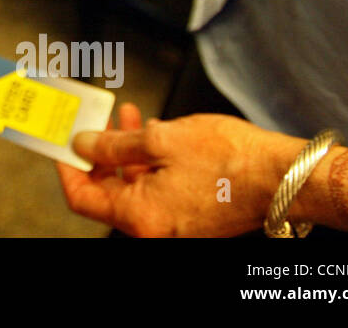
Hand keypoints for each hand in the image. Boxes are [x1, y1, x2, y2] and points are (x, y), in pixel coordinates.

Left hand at [56, 102, 303, 236]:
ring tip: (130, 118)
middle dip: (100, 153)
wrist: (286, 177)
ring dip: (127, 151)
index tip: (62, 143)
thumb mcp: (161, 141)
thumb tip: (84, 145)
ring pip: (136, 186)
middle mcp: (157, 229)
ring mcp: (176, 224)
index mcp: (142, 218)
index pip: (83, 198)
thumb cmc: (231, 161)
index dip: (68, 168)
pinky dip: (152, 162)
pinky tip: (157, 133)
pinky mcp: (194, 215)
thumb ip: (114, 145)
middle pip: (109, 192)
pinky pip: (160, 189)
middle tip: (96, 122)